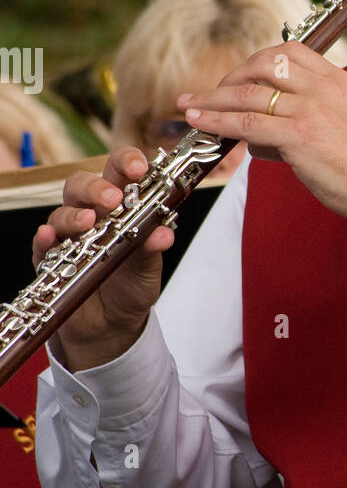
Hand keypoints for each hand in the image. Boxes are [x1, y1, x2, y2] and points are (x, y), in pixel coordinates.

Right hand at [34, 148, 173, 371]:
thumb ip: (153, 247)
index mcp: (120, 205)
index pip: (118, 172)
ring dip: (73, 215)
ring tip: (89, 223)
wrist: (113, 324)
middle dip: (96, 187)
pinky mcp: (50, 260)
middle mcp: (91, 214)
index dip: (126, 163)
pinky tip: (49, 237)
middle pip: (82, 184)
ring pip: (61, 212)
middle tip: (113, 199)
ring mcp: (68, 236)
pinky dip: (44, 238)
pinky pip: (41, 245)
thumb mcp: (149, 267)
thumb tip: (163, 234)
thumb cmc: (131, 284)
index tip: (139, 169)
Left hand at [178, 42, 346, 229]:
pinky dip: (217, 121)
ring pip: (248, 94)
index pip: (290, 52)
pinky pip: (247, 123)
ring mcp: (311, 109)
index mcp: (338, 80)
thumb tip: (261, 138)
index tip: (239, 78)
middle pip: (264, 65)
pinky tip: (199, 123)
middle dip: (230, 77)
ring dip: (212, 100)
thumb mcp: (345, 126)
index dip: (256, 62)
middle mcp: (323, 87)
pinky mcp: (299, 136)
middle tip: (210, 95)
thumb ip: (306, 121)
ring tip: (188, 106)